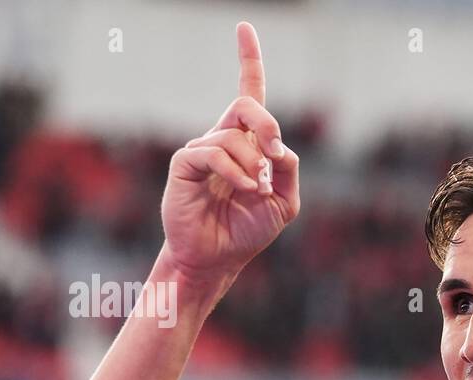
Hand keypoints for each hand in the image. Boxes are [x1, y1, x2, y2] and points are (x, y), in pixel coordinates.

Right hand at [161, 22, 299, 280]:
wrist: (218, 258)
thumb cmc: (248, 230)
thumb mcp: (284, 201)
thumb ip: (287, 170)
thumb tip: (277, 146)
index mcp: (248, 144)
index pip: (250, 94)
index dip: (249, 61)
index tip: (244, 28)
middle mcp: (224, 140)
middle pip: (247, 105)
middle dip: (266, 123)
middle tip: (274, 152)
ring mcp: (202, 150)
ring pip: (235, 137)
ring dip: (253, 167)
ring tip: (254, 192)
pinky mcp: (185, 163)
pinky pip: (213, 153)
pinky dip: (235, 172)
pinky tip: (243, 190)